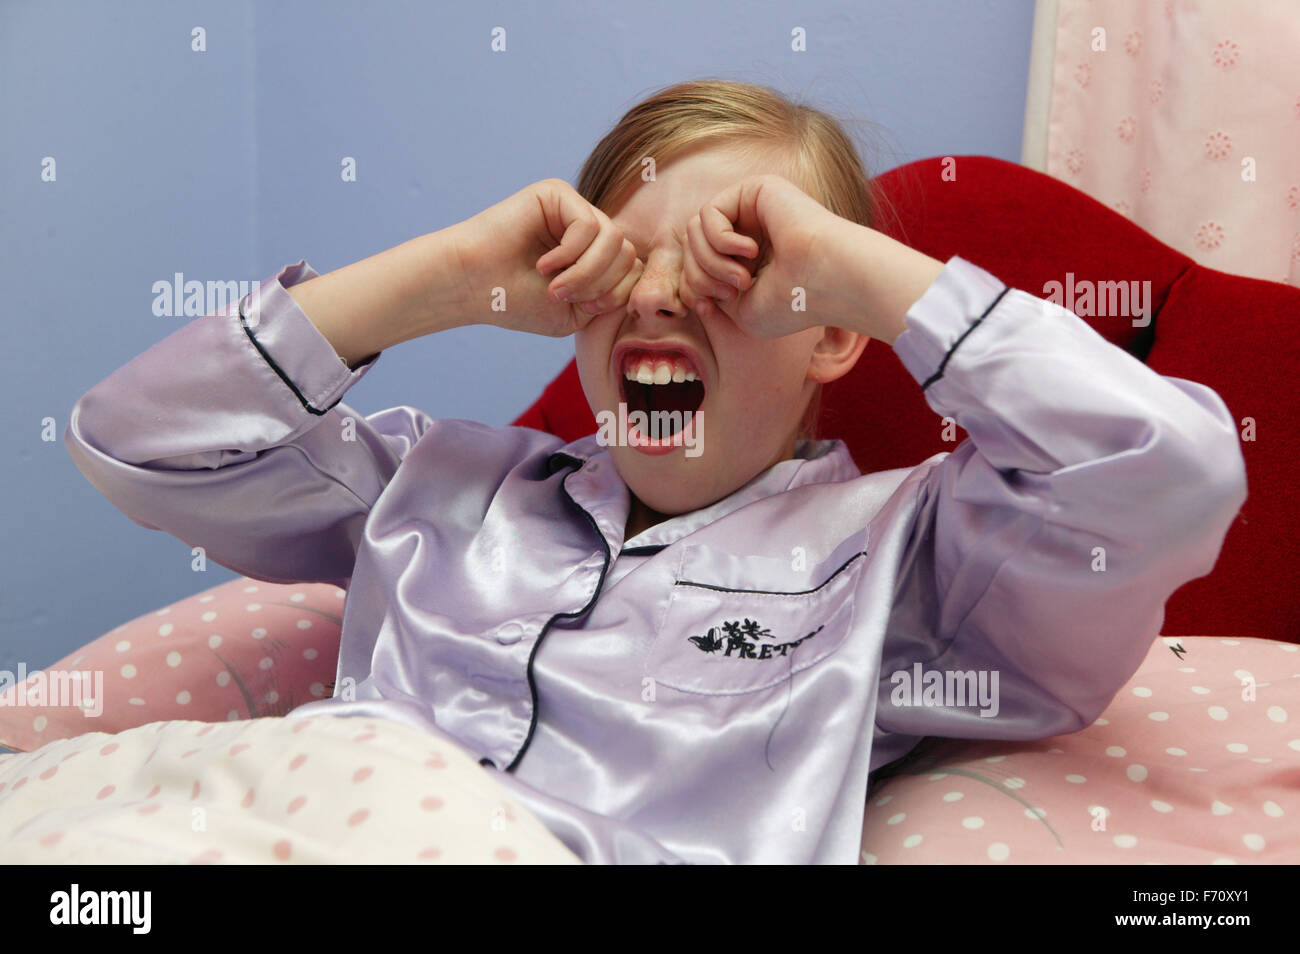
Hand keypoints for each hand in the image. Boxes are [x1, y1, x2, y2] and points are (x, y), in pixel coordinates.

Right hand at [455, 178, 643, 336]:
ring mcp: (573, 208)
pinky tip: (543, 265)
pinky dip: (570, 254)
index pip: (633, 269)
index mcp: (594, 255)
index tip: (585, 309)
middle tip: (564, 297)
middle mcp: (587, 228)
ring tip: (555, 287)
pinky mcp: (556, 194)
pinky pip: (589, 225)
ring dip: (587, 273)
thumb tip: (639, 274)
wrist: (471, 285)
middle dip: (602, 285)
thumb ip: (611, 296)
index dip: (616, 294)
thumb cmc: (516, 302)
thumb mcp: (576, 312)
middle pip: (628, 254)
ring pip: (614, 239)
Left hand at [677, 173, 842, 337]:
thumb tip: (688, 279)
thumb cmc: (793, 303)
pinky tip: (750, 251)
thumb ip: (707, 290)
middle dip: (700, 277)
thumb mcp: (739, 310)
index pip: (694, 266)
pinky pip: (709, 212)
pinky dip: (719, 240)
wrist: (828, 281)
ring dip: (710, 261)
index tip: (712, 307)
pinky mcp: (755, 189)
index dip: (692, 289)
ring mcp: (751, 209)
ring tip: (742, 278)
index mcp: (746, 260)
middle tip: (733, 291)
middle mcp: (748, 231)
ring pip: (694, 230)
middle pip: (690, 248)